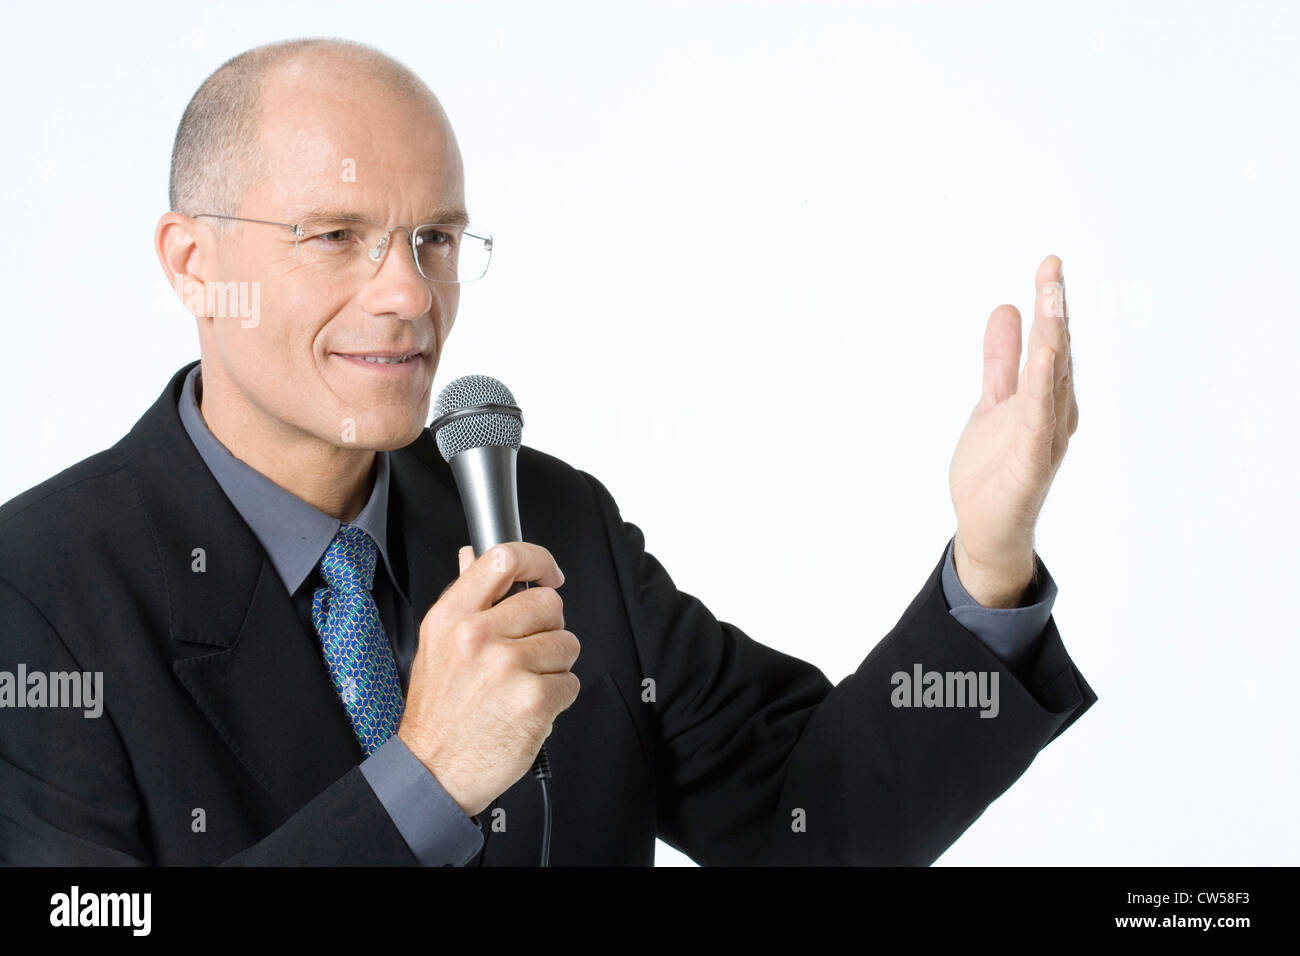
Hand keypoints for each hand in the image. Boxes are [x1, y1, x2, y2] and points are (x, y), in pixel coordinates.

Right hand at [397, 541, 580, 817]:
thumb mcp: (436, 644)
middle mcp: (479, 636)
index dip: (537, 560)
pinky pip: (571, 682)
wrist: (434, 770)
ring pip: (566, 643)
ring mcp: (509, 667)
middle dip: (548, 628)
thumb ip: (464, 599)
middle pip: (549, 603)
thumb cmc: (438, 711)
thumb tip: (472, 555)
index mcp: (452, 616)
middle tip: (526, 653)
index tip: (549, 574)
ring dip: (553, 666)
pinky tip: (527, 707)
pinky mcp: (535, 699)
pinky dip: (557, 697)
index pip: (504, 558)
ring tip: (521, 685)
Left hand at [947, 255, 1077, 607]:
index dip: (1051, 303)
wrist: (986, 526)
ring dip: (1052, 338)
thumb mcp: (993, 401)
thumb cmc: (995, 468)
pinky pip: (1038, 417)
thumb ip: (1001, 359)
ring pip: (1051, 379)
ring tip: (1050, 299)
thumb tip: (1007, 308)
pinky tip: (1043, 358)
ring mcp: (1046, 435)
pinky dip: (1042, 386)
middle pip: (1056, 352)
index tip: (1050, 264)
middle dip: (1054, 310)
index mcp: (1045, 395)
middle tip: (1051, 266)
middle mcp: (1054, 411)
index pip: (1051, 342)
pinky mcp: (1033, 460)